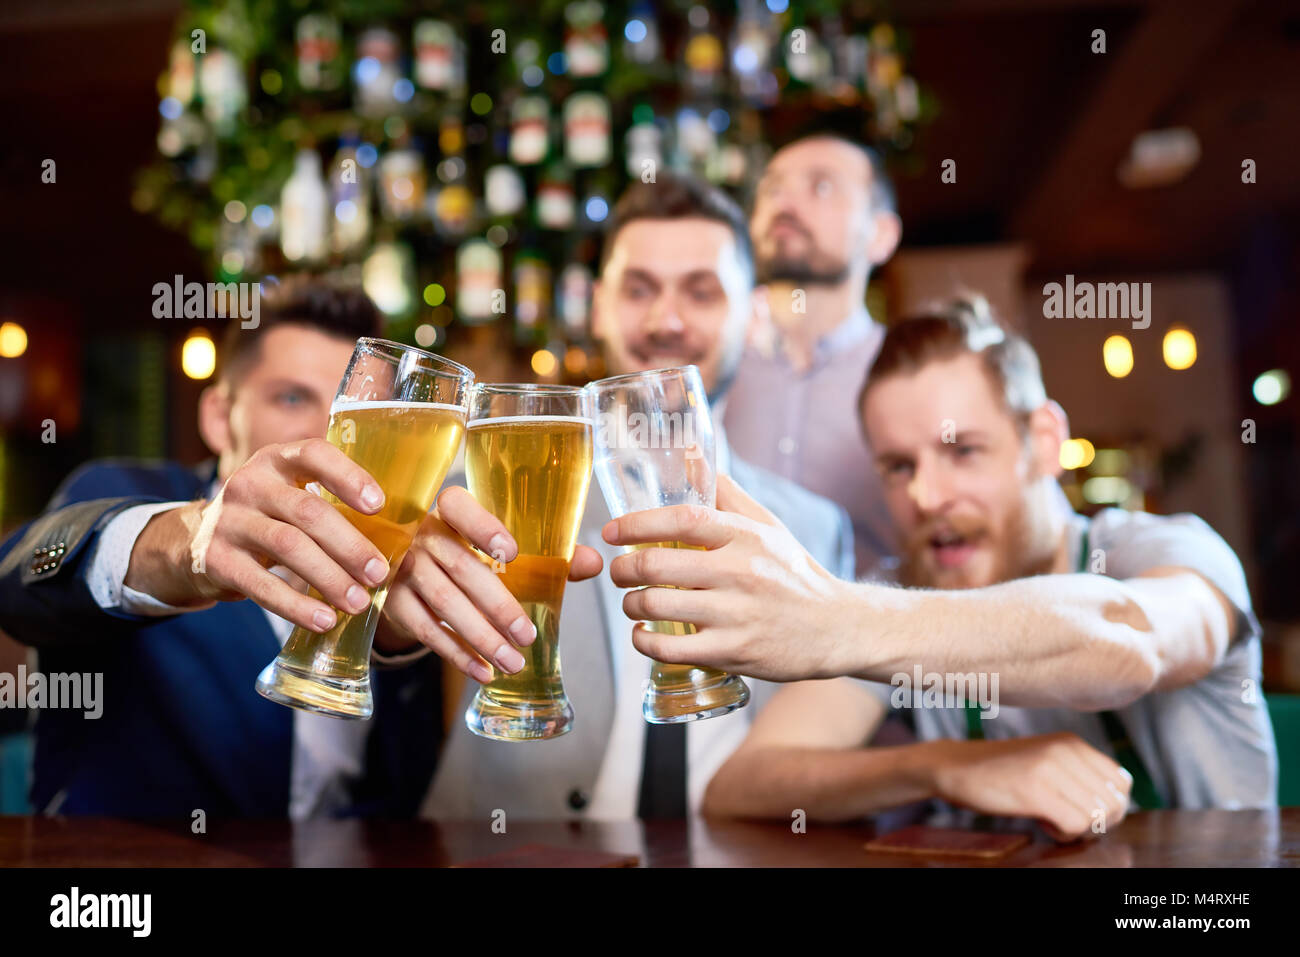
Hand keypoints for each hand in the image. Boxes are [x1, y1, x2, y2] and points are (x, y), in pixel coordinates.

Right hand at [126, 438, 395, 633]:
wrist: (196, 543)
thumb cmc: (270, 518)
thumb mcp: (292, 495)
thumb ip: (333, 504)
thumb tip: (401, 536)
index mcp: (278, 460)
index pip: (314, 454)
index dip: (348, 476)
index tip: (379, 504)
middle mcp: (250, 483)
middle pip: (307, 511)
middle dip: (349, 545)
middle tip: (380, 573)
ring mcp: (230, 520)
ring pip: (288, 547)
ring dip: (329, 578)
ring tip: (359, 603)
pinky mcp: (216, 559)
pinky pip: (260, 585)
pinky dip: (296, 605)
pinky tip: (324, 621)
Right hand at [378, 485, 601, 682]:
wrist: (405, 572)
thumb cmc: (467, 553)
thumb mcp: (499, 549)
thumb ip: (548, 556)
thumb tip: (596, 562)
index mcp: (448, 511)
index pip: (459, 507)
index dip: (483, 527)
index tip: (511, 552)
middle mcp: (421, 535)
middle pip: (461, 568)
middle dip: (497, 605)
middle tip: (528, 636)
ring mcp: (402, 569)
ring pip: (444, 604)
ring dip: (481, 637)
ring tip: (513, 662)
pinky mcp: (392, 602)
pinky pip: (426, 630)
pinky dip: (456, 654)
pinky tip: (483, 671)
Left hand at [603, 474, 855, 680]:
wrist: (836, 627)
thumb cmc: (794, 573)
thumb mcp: (767, 526)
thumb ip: (725, 493)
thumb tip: (691, 455)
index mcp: (745, 536)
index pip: (680, 519)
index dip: (635, 523)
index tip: (611, 531)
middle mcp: (740, 572)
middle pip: (656, 565)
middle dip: (622, 569)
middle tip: (618, 572)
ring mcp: (735, 615)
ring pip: (655, 606)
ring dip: (630, 605)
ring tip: (632, 602)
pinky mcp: (732, 652)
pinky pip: (669, 648)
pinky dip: (643, 642)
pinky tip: (642, 634)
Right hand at [928, 732, 1132, 841]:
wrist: (954, 767)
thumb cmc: (1000, 771)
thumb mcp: (1045, 760)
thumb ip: (1079, 773)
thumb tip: (1117, 802)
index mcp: (1072, 742)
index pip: (1122, 782)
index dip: (1109, 806)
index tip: (1083, 811)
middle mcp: (1066, 750)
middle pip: (1113, 802)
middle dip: (1096, 821)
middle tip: (1066, 819)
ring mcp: (1051, 768)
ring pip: (1097, 815)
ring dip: (1078, 828)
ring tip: (1051, 819)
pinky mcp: (1036, 790)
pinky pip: (1076, 824)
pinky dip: (1063, 833)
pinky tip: (1041, 822)